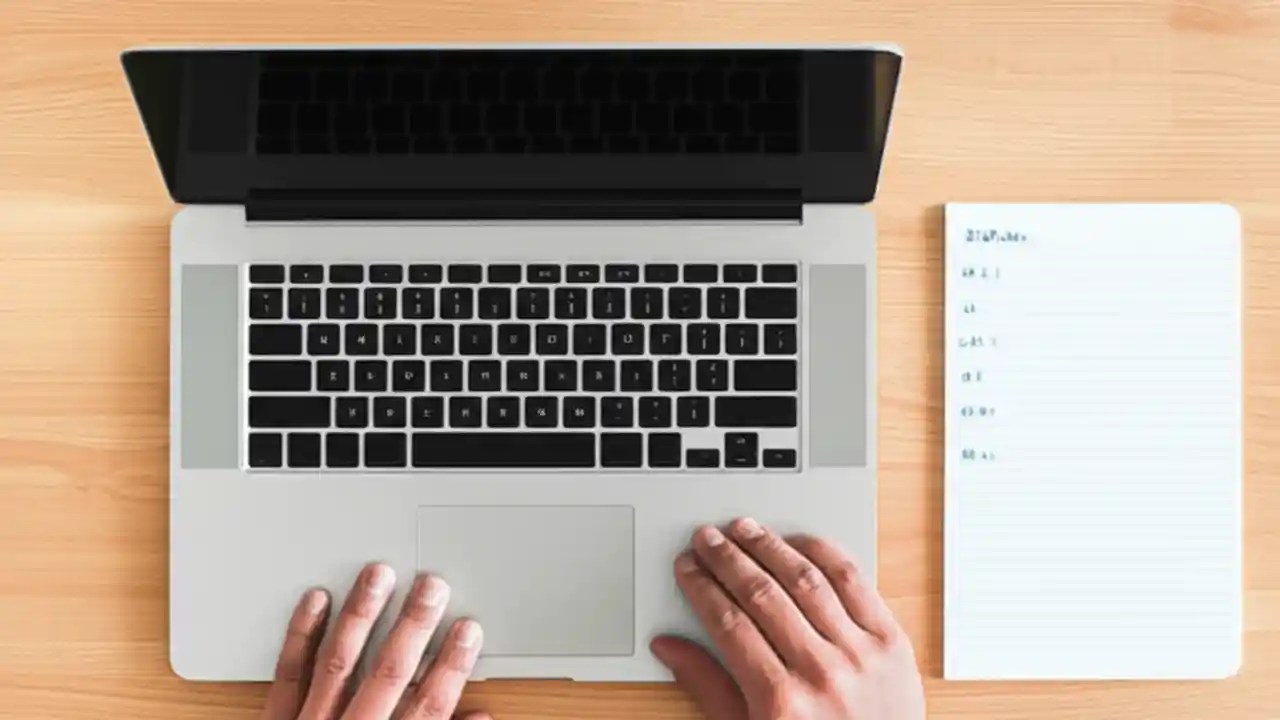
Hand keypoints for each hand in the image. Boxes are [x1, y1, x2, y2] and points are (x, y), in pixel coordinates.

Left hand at [261, 563, 488, 719]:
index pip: (429, 708)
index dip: (451, 667)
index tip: (468, 631)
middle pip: (388, 675)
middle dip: (413, 627)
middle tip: (431, 586)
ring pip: (339, 663)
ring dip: (361, 616)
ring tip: (377, 577)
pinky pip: (288, 674)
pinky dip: (301, 636)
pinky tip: (316, 601)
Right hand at [652, 519, 924, 719]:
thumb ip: (708, 688)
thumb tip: (669, 647)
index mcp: (780, 702)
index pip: (729, 624)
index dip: (702, 588)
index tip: (688, 568)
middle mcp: (821, 673)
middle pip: (762, 595)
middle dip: (728, 560)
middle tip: (708, 539)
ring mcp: (860, 654)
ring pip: (806, 580)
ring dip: (770, 547)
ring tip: (745, 529)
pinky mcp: (891, 642)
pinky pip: (855, 583)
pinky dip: (825, 554)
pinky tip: (799, 542)